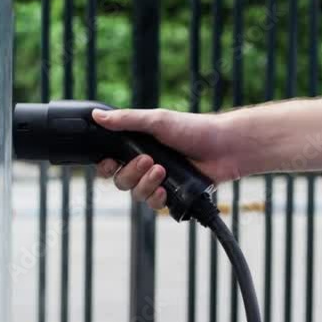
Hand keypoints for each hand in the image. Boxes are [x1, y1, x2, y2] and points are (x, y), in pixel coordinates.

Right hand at [91, 108, 240, 209]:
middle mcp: (146, 165)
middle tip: (148, 160)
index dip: (107, 166)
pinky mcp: (173, 195)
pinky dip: (157, 199)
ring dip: (145, 185)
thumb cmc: (193, 129)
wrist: (225, 147)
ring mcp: (160, 181)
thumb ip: (126, 120)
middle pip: (121, 181)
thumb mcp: (156, 120)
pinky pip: (155, 205)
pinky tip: (164, 191)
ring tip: (162, 171)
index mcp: (138, 146)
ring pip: (137, 194)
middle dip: (131, 173)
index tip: (110, 163)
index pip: (112, 161)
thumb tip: (97, 116)